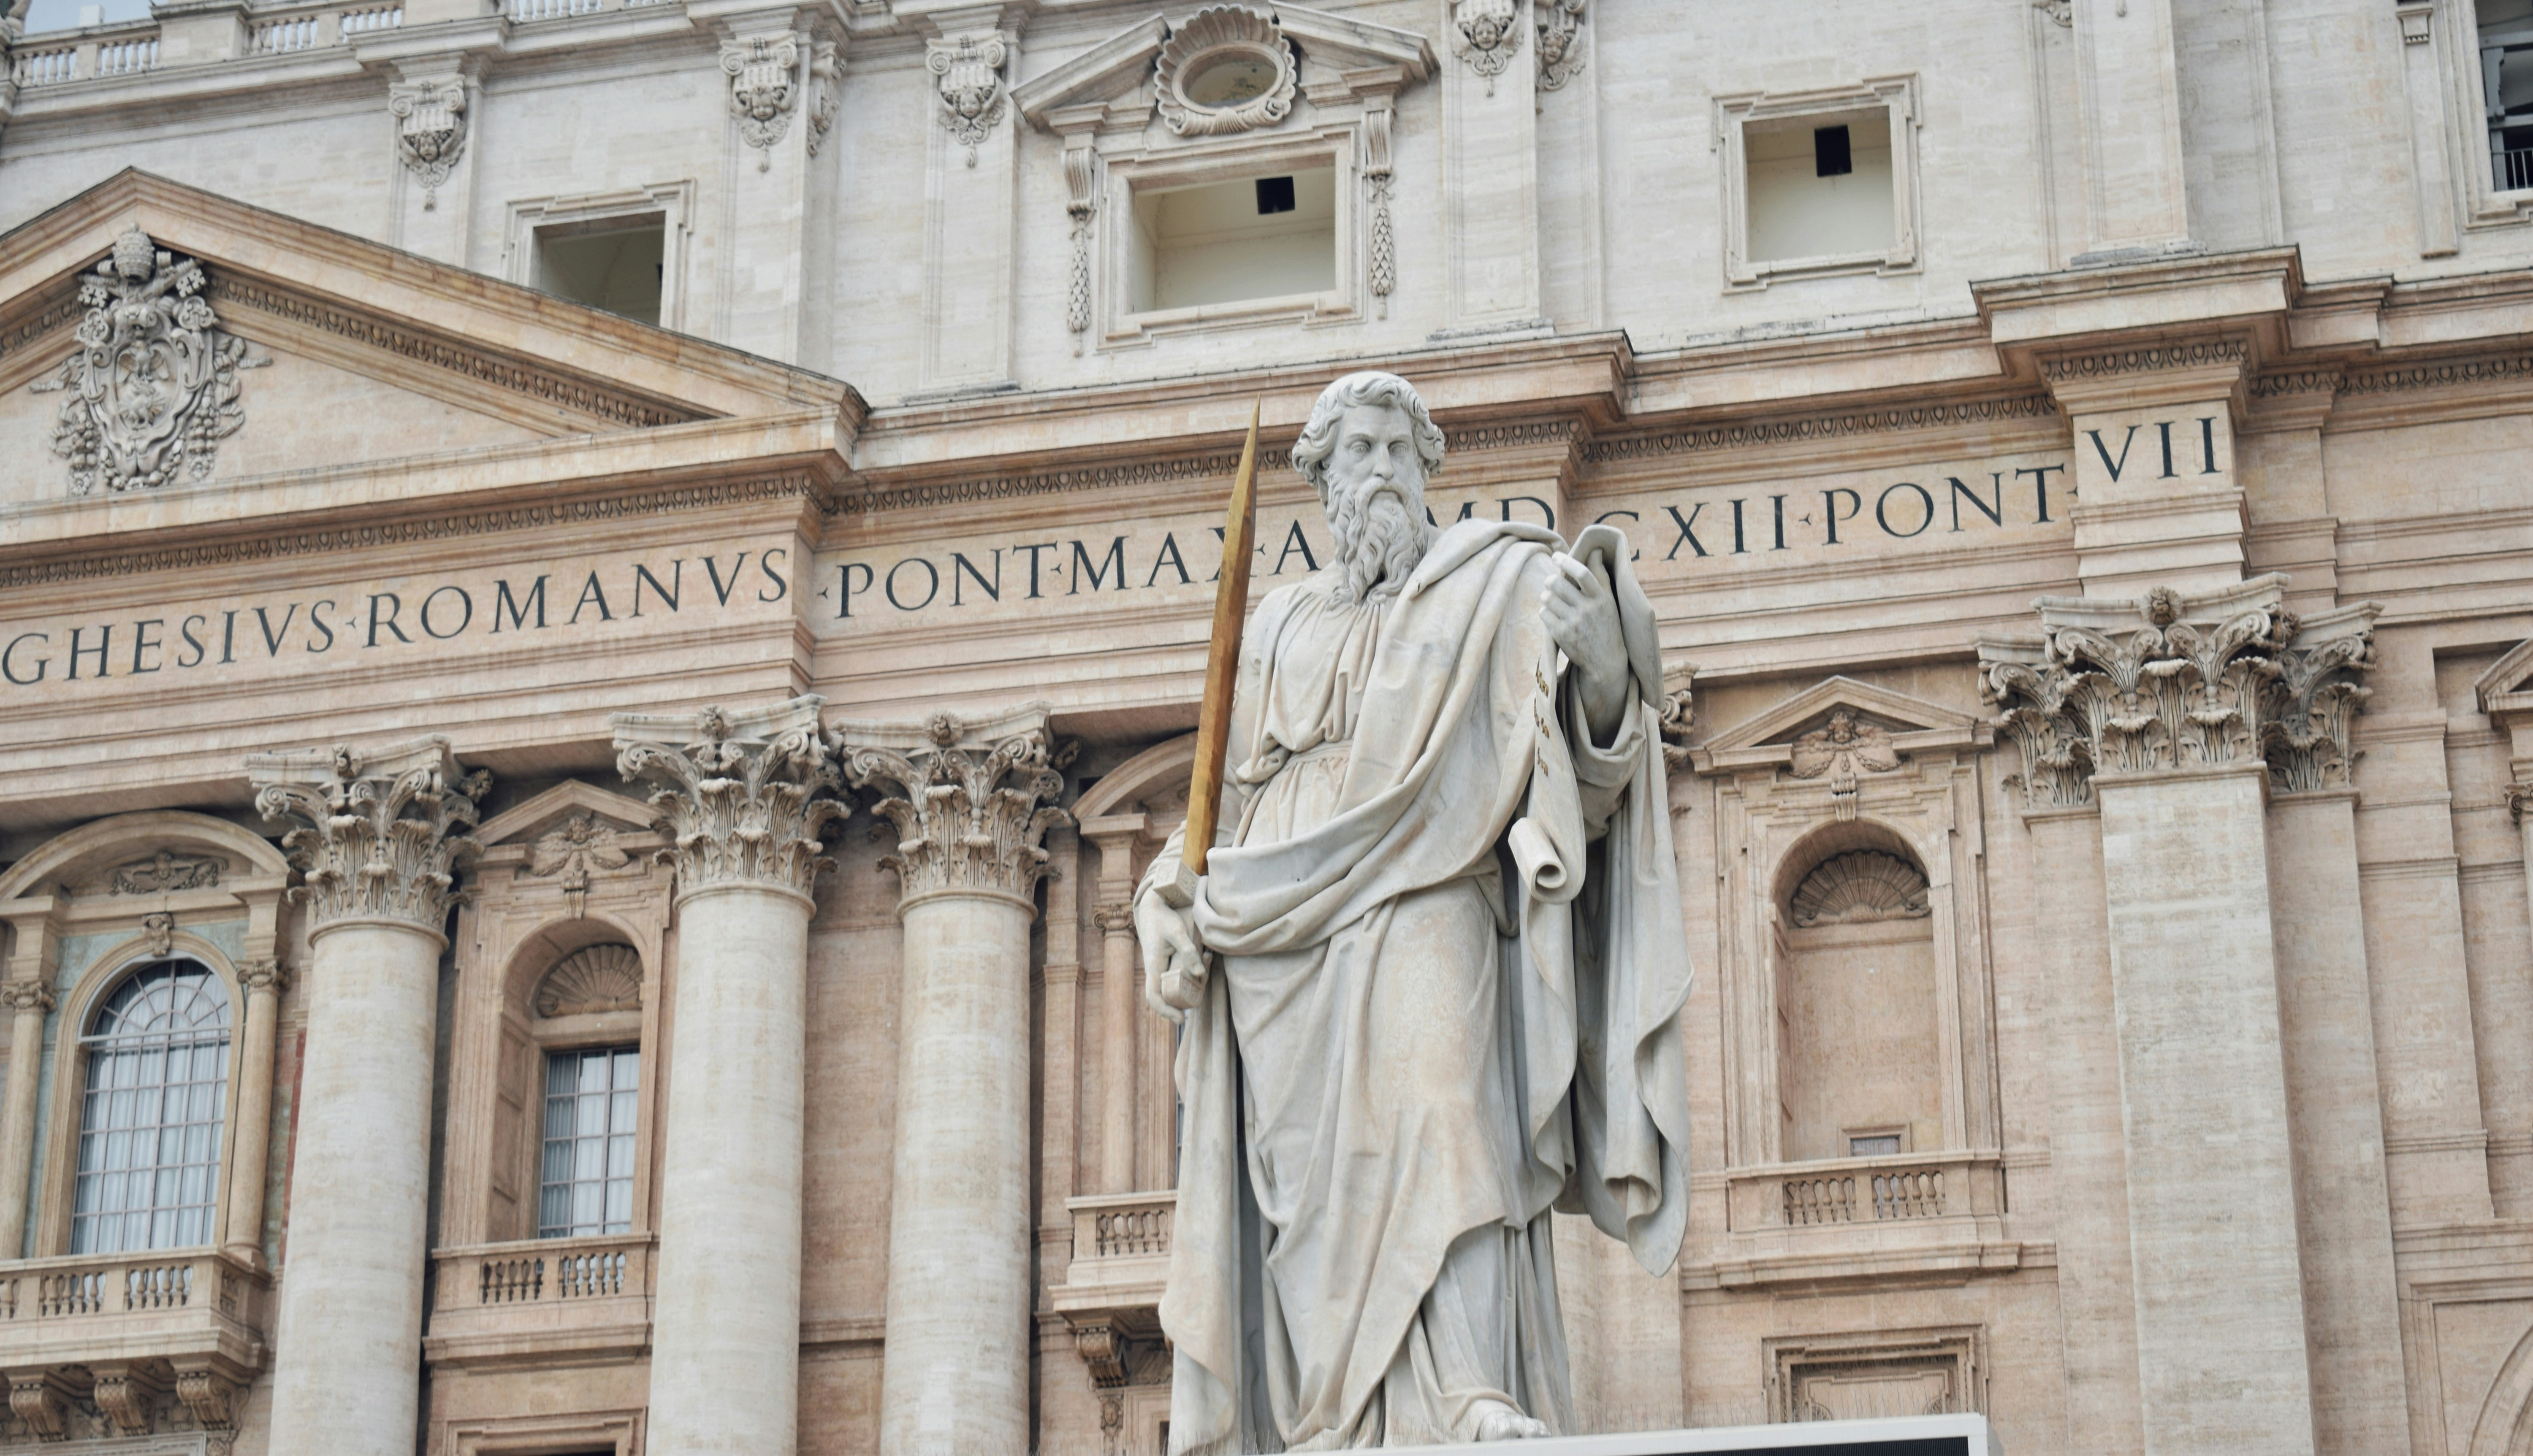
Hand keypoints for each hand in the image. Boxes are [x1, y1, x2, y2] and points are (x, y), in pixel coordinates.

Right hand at [1135, 885, 1207, 1021]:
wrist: (1154, 904)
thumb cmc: (1163, 917)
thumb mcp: (1177, 932)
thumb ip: (1188, 951)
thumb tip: (1199, 973)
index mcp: (1153, 965)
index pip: (1154, 997)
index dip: (1165, 1011)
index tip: (1181, 1019)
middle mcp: (1155, 969)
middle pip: (1167, 994)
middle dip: (1187, 996)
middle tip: (1205, 984)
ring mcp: (1161, 965)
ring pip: (1176, 983)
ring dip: (1195, 979)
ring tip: (1208, 958)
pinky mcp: (1167, 959)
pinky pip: (1179, 972)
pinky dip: (1194, 969)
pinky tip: (1206, 955)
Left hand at [1542, 554, 1628, 744]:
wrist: (1605, 661)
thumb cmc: (1607, 625)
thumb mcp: (1610, 601)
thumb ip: (1601, 576)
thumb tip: (1595, 551)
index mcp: (1602, 599)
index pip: (1583, 573)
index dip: (1567, 562)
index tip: (1557, 556)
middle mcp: (1588, 610)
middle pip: (1558, 584)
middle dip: (1551, 580)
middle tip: (1552, 582)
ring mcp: (1573, 623)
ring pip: (1548, 598)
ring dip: (1547, 595)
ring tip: (1552, 599)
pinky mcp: (1561, 635)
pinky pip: (1544, 613)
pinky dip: (1545, 611)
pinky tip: (1552, 613)